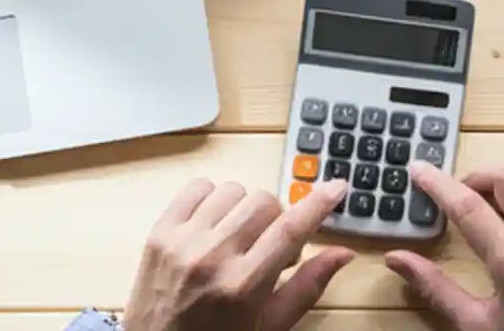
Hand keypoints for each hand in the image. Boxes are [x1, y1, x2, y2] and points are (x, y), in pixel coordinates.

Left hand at [122, 178, 353, 330]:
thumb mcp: (270, 325)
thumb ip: (308, 286)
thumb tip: (344, 252)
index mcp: (244, 286)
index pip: (290, 230)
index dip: (318, 204)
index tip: (337, 186)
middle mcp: (212, 258)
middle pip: (265, 203)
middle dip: (276, 220)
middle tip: (269, 247)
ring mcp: (181, 241)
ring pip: (233, 191)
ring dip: (244, 209)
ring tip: (237, 237)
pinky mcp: (159, 231)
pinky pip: (197, 188)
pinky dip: (212, 199)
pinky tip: (213, 224)